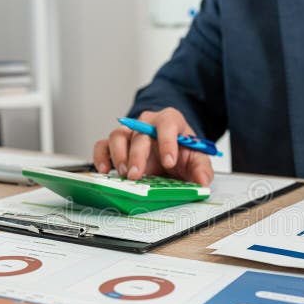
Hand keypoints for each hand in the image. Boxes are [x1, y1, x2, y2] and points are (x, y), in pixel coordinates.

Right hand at [93, 108, 213, 185]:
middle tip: (137, 175)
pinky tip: (104, 170)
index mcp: (169, 121)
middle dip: (137, 155)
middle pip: (139, 134)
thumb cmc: (181, 150)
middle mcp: (146, 124)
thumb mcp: (197, 158)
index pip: (167, 124)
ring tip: (123, 174)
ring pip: (117, 136)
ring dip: (118, 156)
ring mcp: (129, 134)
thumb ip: (202, 168)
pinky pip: (102, 146)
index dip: (168, 142)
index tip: (170, 162)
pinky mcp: (117, 145)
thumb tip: (202, 182)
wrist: (171, 151)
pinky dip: (101, 157)